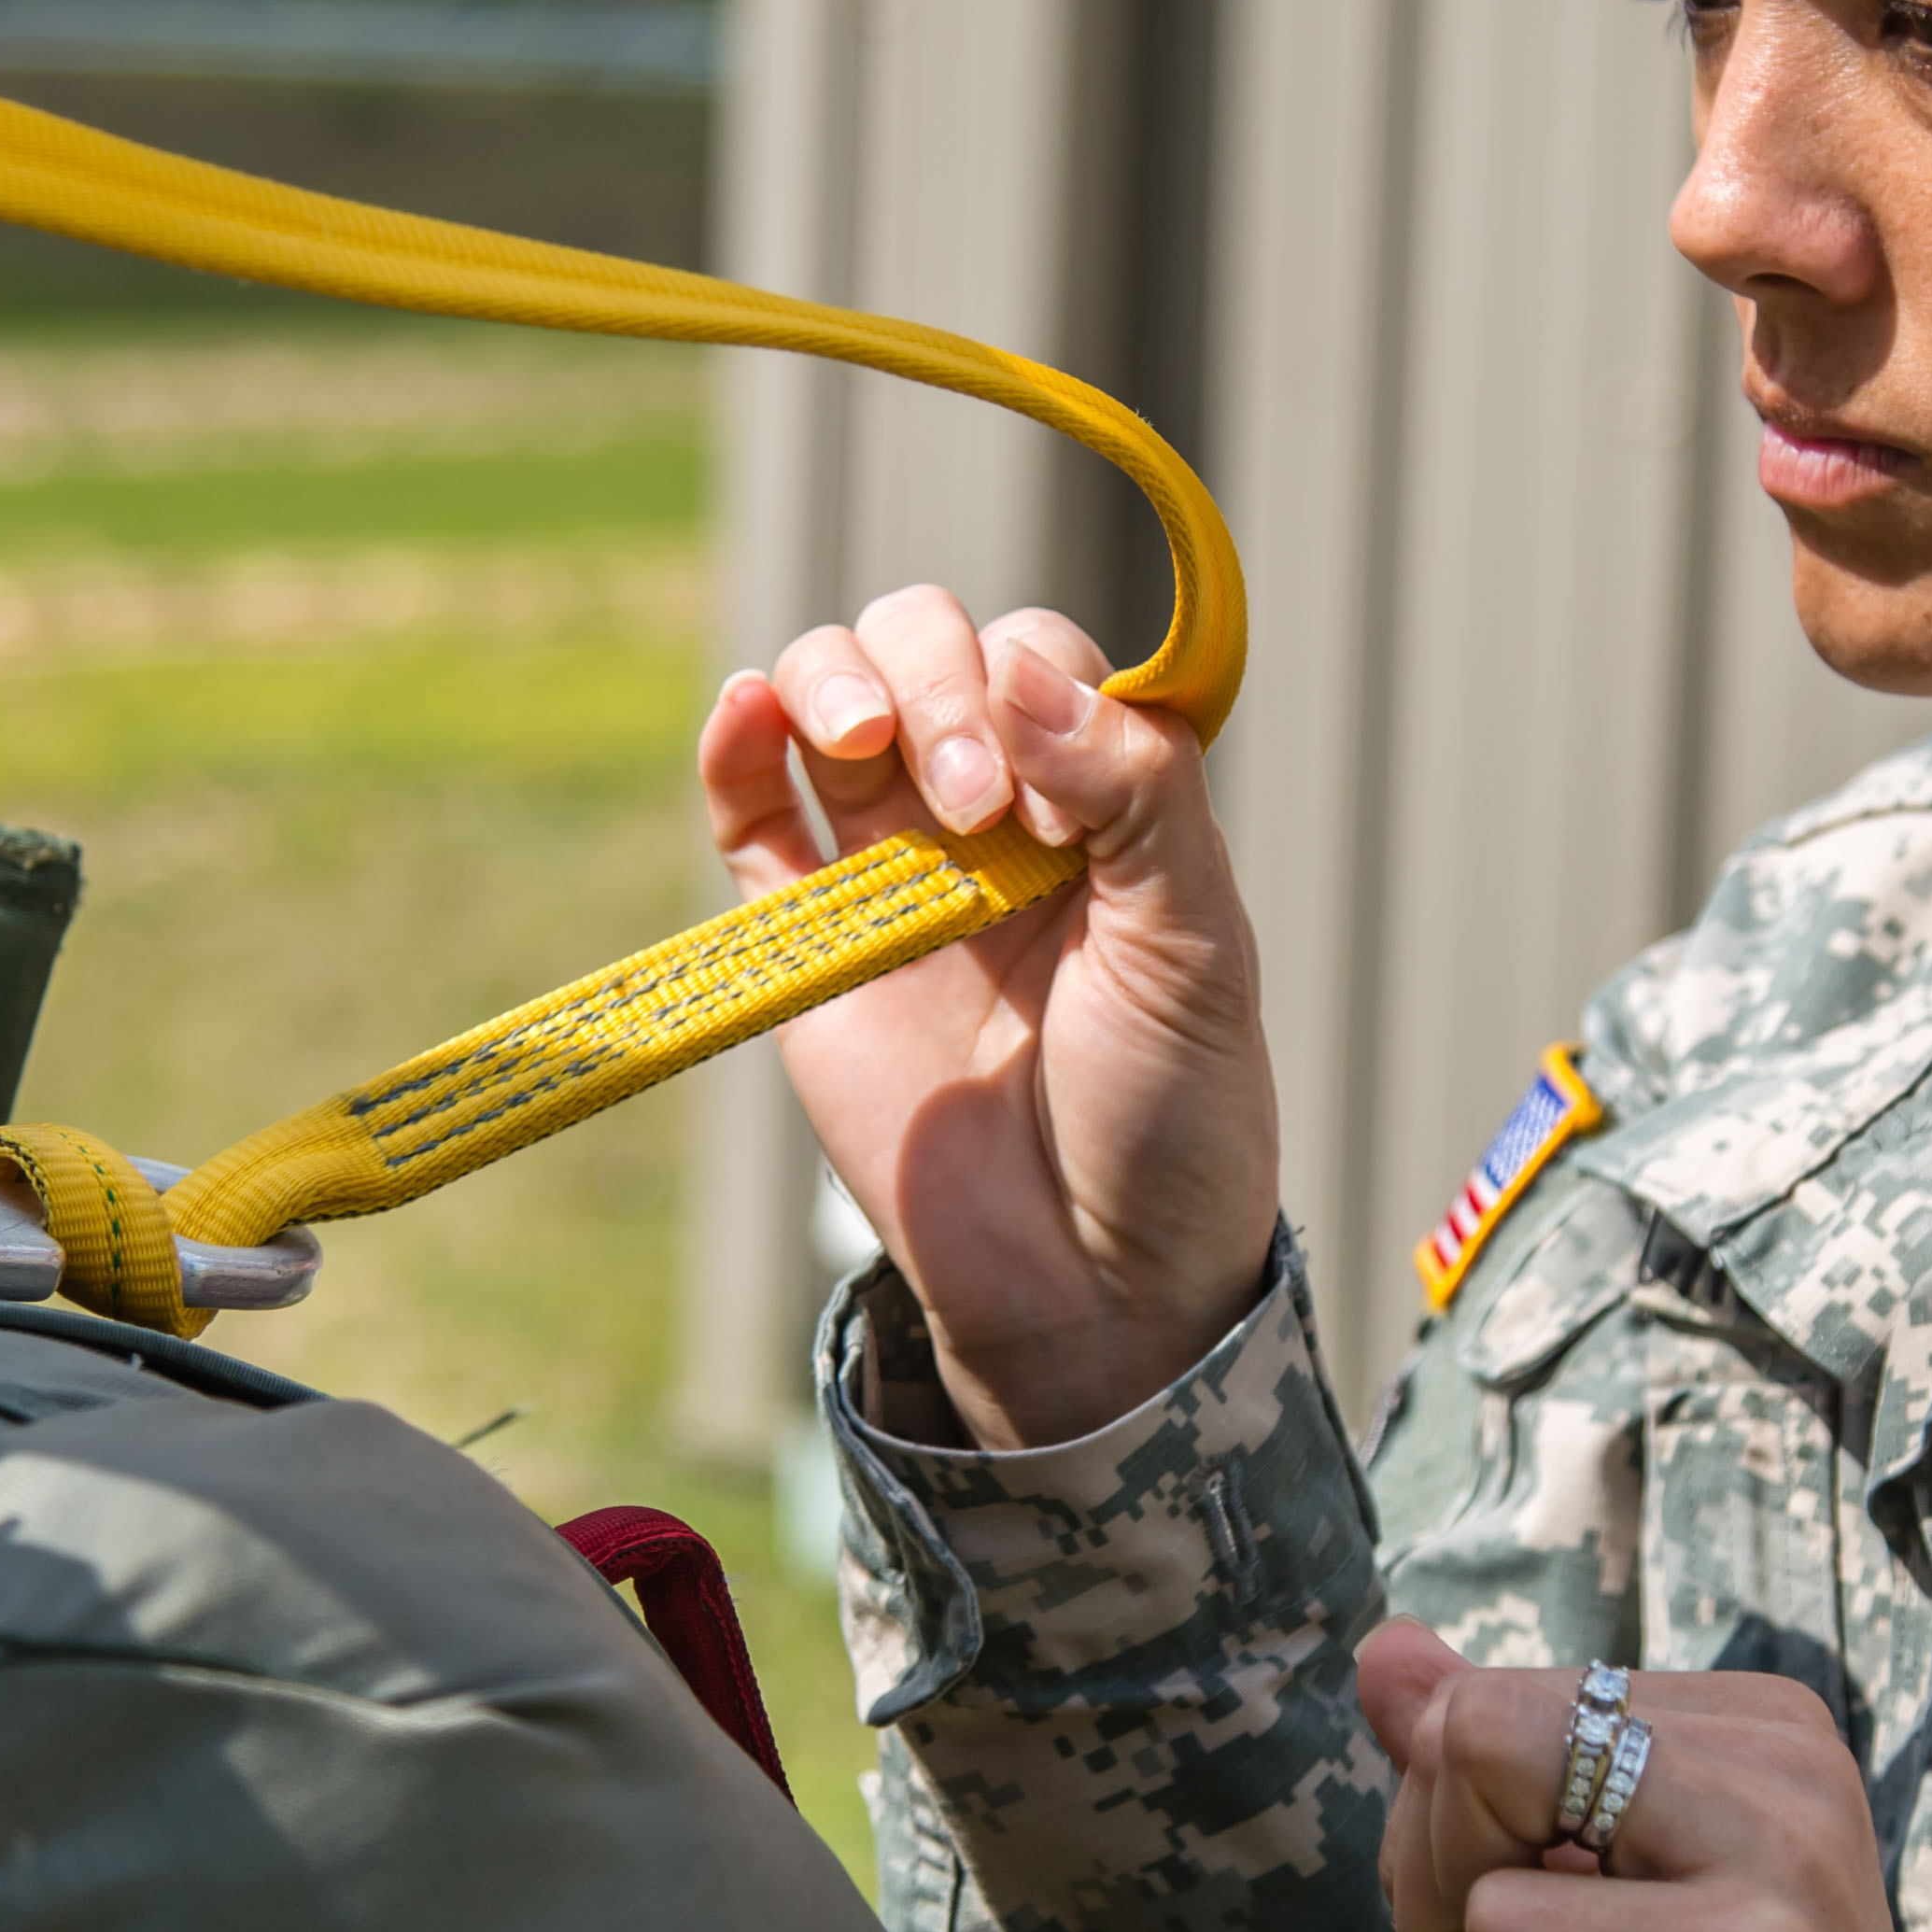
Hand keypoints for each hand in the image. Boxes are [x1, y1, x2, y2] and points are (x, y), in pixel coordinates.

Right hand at [698, 588, 1275, 1445]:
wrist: (1090, 1281)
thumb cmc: (1171, 1117)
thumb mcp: (1196, 946)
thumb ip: (1137, 794)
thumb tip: (1026, 674)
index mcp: (1098, 800)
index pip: (1038, 658)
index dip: (1029, 688)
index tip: (1049, 802)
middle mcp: (991, 814)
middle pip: (925, 650)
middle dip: (933, 681)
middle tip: (968, 795)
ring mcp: (890, 872)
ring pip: (830, 702)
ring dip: (835, 681)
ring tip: (863, 744)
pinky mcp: (804, 944)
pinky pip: (748, 816)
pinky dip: (736, 745)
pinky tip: (746, 715)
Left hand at [1359, 1621, 1931, 1931]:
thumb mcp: (1586, 1906)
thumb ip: (1495, 1768)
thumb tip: (1383, 1648)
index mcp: (1755, 1725)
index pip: (1492, 1694)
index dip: (1455, 1831)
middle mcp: (1781, 1755)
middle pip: (1470, 1720)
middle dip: (1439, 1871)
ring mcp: (1772, 1849)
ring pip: (1479, 1778)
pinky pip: (1506, 1923)